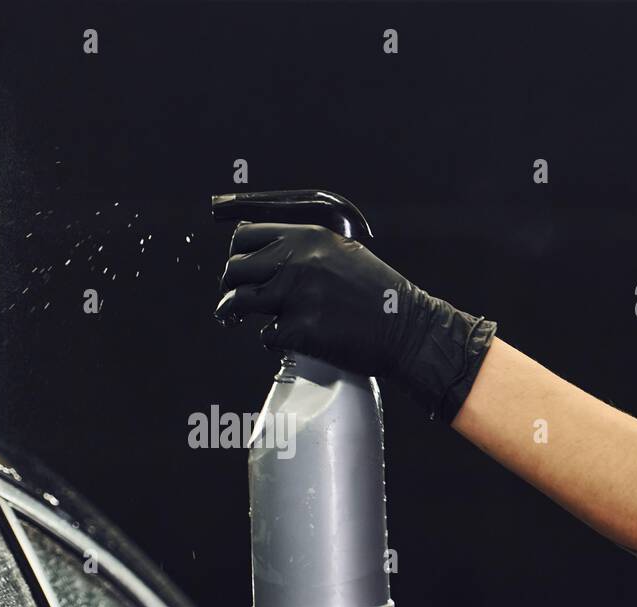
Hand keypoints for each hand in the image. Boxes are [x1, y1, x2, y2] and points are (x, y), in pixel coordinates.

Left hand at [215, 222, 496, 422]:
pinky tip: (283, 339)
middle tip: (231, 297)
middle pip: (236, 268)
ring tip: (230, 318)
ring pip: (239, 301)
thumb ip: (306, 251)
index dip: (237, 254)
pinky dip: (270, 340)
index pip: (247, 236)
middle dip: (228, 284)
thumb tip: (268, 255)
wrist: (407, 329)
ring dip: (230, 312)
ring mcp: (297, 296)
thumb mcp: (343, 254)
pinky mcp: (300, 329)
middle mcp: (298, 261)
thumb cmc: (380, 296)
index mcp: (308, 238)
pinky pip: (266, 335)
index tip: (238, 268)